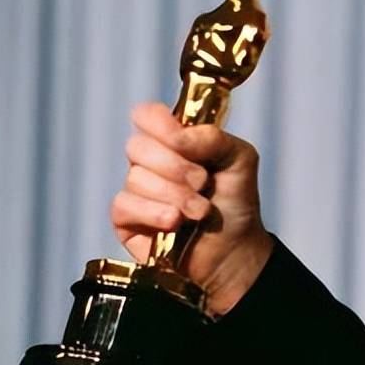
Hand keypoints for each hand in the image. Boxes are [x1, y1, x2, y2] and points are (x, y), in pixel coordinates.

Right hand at [111, 102, 273, 314]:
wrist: (234, 249)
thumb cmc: (236, 203)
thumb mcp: (240, 160)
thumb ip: (213, 138)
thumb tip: (178, 137)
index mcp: (174, 141)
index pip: (147, 115)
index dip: (161, 125)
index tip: (182, 141)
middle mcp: (150, 162)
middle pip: (138, 146)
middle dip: (176, 167)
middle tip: (203, 183)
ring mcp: (135, 190)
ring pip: (135, 178)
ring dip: (176, 196)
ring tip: (200, 211)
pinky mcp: (125, 219)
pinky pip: (125, 204)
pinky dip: (155, 213)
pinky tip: (175, 223)